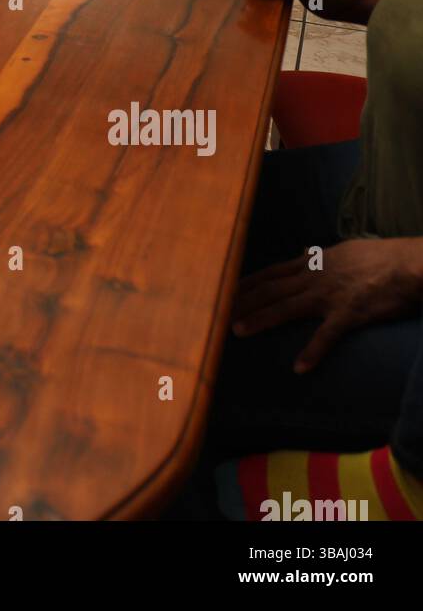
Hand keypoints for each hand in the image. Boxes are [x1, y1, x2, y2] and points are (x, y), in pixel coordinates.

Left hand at [232, 238, 422, 372]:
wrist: (409, 262)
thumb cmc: (381, 257)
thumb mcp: (344, 250)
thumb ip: (321, 257)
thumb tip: (305, 254)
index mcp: (314, 263)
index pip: (270, 272)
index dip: (245, 281)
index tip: (222, 287)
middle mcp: (315, 276)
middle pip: (269, 289)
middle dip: (241, 300)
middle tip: (215, 310)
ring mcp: (330, 294)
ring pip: (286, 307)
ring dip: (260, 319)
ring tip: (237, 331)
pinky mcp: (349, 312)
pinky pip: (327, 334)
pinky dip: (312, 351)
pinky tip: (298, 367)